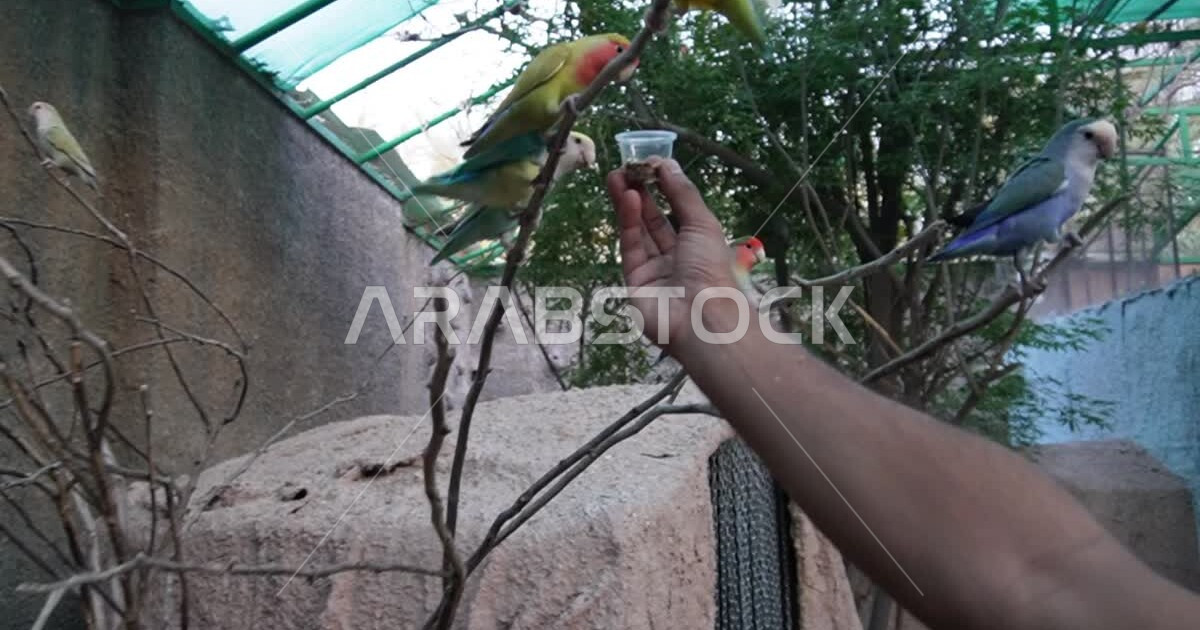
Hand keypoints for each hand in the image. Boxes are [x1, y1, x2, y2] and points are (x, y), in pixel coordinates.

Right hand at [605, 158, 736, 356]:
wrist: (699, 316)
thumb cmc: (710, 267)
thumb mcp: (702, 223)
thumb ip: (682, 193)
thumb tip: (667, 163)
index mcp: (698, 245)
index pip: (676, 212)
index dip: (663, 189)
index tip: (649, 165)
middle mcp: (675, 258)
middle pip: (653, 220)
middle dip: (640, 193)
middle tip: (625, 167)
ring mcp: (653, 270)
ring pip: (638, 231)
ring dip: (628, 203)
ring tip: (617, 176)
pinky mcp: (634, 280)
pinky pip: (631, 247)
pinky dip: (628, 222)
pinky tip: (626, 199)